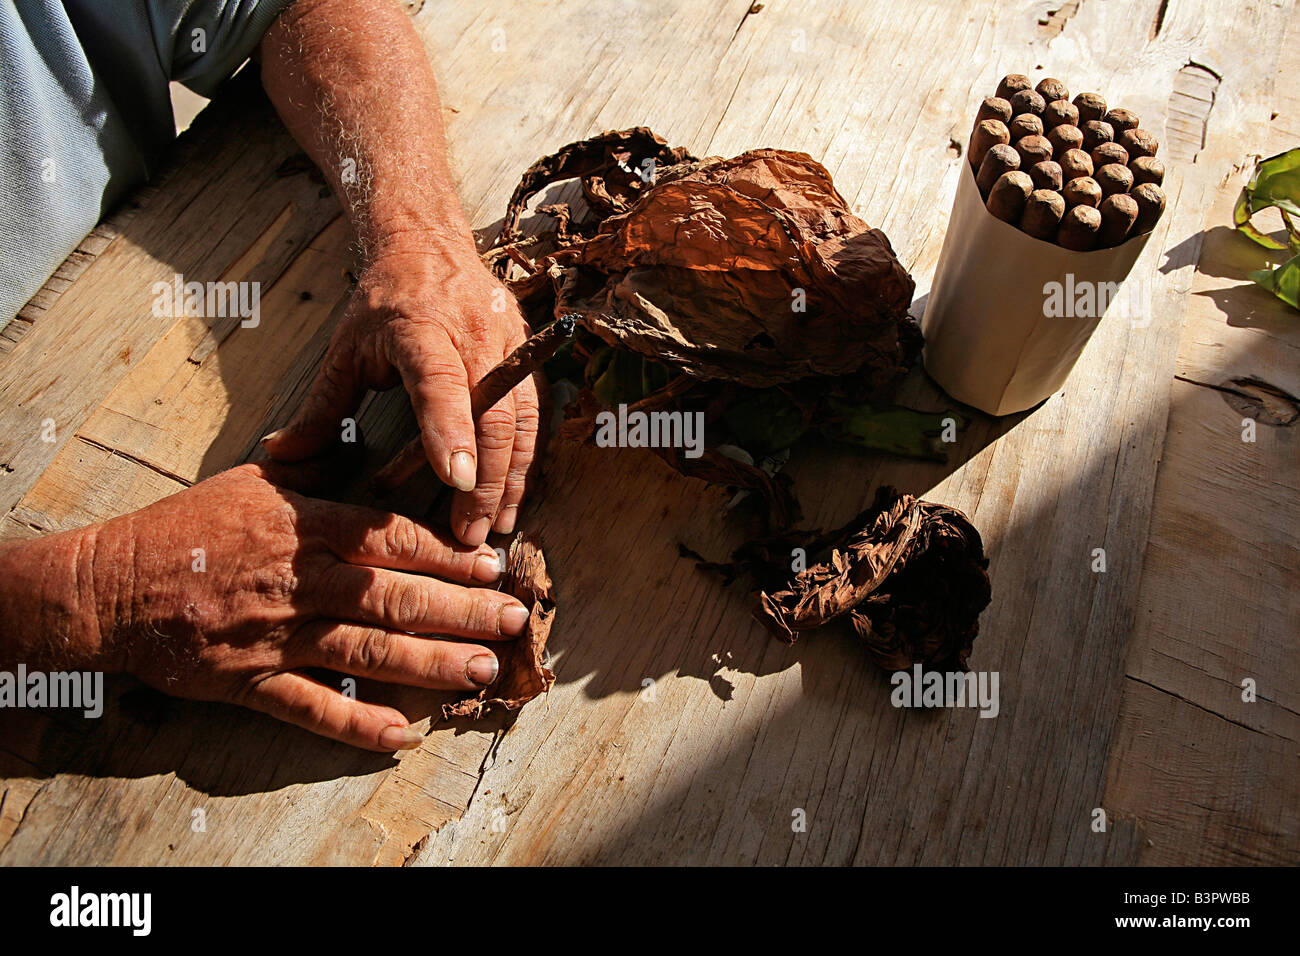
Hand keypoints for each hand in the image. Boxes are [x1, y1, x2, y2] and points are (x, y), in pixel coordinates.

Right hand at [0, 464, 527, 750]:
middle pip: (393, 597)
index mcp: (304, 528)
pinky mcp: (250, 682)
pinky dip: (355, 724)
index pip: (392, 540)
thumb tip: (356, 438)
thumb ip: (312, 466)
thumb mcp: (251, 481)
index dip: (448, 555)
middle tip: (511, 620)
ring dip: (429, 664)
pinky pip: (310, 707)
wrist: (112, 584)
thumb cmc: (186, 527)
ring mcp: (276, 635)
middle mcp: (299, 582)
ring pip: (366, 652)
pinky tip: (401, 736)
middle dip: (460, 611)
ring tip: (481, 671)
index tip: (493, 566)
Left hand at [261, 242, 542, 545]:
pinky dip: (526, 461)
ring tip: (497, 528)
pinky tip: (512, 498)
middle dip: (486, 481)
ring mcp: (509, 344)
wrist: (430, 243)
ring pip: (522, 421)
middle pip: (493, 415)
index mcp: (422, 330)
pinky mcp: (528, 355)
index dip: (450, 432)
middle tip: (470, 536)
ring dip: (513, 479)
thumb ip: (319, 407)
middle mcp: (475, 336)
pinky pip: (535, 416)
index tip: (455, 481)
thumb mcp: (345, 349)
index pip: (441, 385)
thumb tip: (278, 454)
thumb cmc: (384, 301)